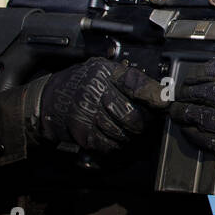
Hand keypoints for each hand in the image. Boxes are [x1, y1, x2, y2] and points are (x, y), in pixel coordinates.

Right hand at [32, 58, 165, 155]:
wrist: (50, 99)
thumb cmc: (83, 84)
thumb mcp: (104, 70)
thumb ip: (130, 78)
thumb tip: (161, 93)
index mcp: (106, 72)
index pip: (138, 84)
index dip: (155, 97)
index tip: (165, 104)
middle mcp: (96, 91)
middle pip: (133, 116)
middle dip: (144, 123)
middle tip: (145, 122)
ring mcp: (87, 113)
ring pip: (123, 133)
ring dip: (129, 135)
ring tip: (126, 128)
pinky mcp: (81, 132)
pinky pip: (109, 144)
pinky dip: (115, 144)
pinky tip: (112, 135)